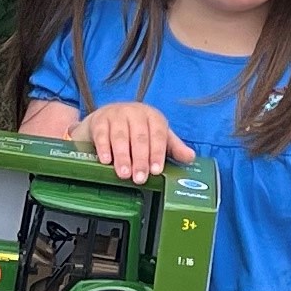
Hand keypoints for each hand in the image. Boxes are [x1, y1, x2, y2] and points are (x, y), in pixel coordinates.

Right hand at [74, 101, 193, 182]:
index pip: (158, 134)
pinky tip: (106, 161)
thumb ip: (173, 148)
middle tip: (140, 178)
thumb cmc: (136, 131)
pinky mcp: (99, 120)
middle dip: (140, 159)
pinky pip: (102, 134)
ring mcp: (116, 114)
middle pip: (139, 137)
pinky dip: (103, 148)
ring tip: (124, 174)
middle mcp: (135, 112)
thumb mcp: (157, 137)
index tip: (156, 171)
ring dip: (123, 156)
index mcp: (153, 117)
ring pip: (120, 136)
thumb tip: (191, 157)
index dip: (157, 153)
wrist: (106, 118)